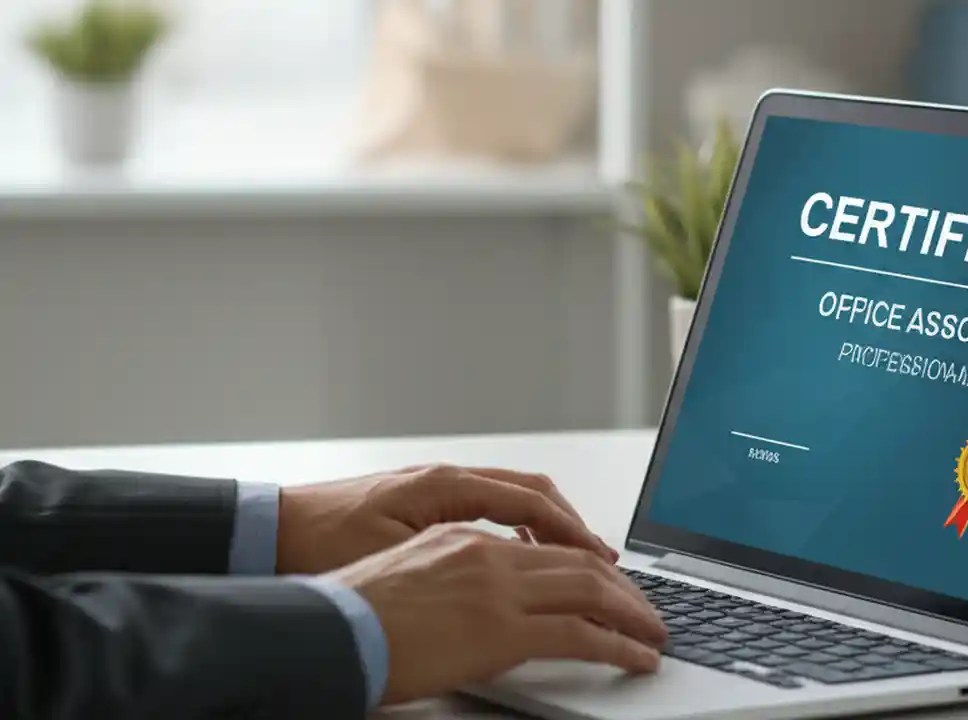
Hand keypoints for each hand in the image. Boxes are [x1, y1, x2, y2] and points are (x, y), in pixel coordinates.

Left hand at [276, 463, 615, 574]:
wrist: (270, 530)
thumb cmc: (321, 544)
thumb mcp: (393, 558)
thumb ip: (455, 557)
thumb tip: (508, 570)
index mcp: (445, 485)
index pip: (531, 503)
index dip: (573, 534)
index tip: (603, 562)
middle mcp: (447, 478)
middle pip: (533, 493)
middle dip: (574, 527)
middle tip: (604, 564)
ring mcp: (437, 487)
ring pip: (514, 497)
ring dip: (549, 527)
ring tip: (575, 561)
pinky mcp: (425, 502)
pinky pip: (491, 506)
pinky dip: (520, 527)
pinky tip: (523, 556)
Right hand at [328, 524, 665, 703]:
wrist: (324, 630)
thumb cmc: (350, 613)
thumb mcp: (409, 575)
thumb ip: (455, 579)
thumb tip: (482, 603)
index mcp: (465, 537)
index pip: (547, 546)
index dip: (587, 565)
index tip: (609, 584)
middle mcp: (488, 553)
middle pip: (579, 563)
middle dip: (623, 590)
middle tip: (647, 612)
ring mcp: (497, 589)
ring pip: (590, 591)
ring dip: (632, 615)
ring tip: (654, 634)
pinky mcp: (501, 629)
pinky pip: (581, 633)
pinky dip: (620, 645)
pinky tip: (638, 658)